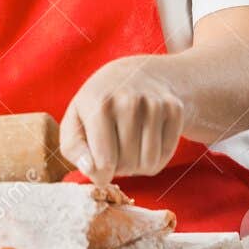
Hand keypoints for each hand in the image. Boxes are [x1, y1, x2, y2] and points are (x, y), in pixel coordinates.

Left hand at [60, 55, 183, 184]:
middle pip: (127, 165)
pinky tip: (146, 141)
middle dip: (120, 167)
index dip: (101, 174)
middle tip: (115, 150)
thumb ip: (74, 149)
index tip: (98, 165)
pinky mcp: (174, 109)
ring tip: (130, 147)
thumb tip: (92, 170)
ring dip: (138, 165)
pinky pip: (166, 155)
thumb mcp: (75, 120)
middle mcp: (128, 101)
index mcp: (98, 104)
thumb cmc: (100, 104)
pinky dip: (156, 157)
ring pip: (149, 163)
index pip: (104, 162)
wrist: (137, 74)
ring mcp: (154, 103)